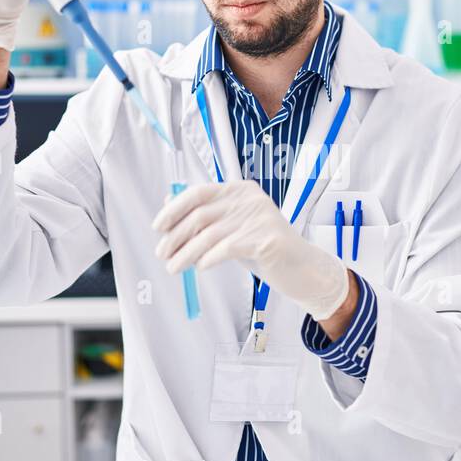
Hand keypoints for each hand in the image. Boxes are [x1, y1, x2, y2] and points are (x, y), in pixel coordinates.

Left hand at [152, 180, 350, 320]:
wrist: (302, 269)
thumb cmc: (264, 249)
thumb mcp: (233, 228)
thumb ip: (207, 216)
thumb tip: (168, 203)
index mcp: (240, 190)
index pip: (199, 193)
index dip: (174, 209)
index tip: (158, 227)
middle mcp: (249, 199)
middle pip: (200, 215)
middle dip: (176, 237)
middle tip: (163, 254)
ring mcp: (260, 218)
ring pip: (209, 235)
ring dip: (186, 253)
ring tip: (174, 267)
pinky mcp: (267, 239)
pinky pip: (227, 248)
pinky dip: (209, 258)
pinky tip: (201, 267)